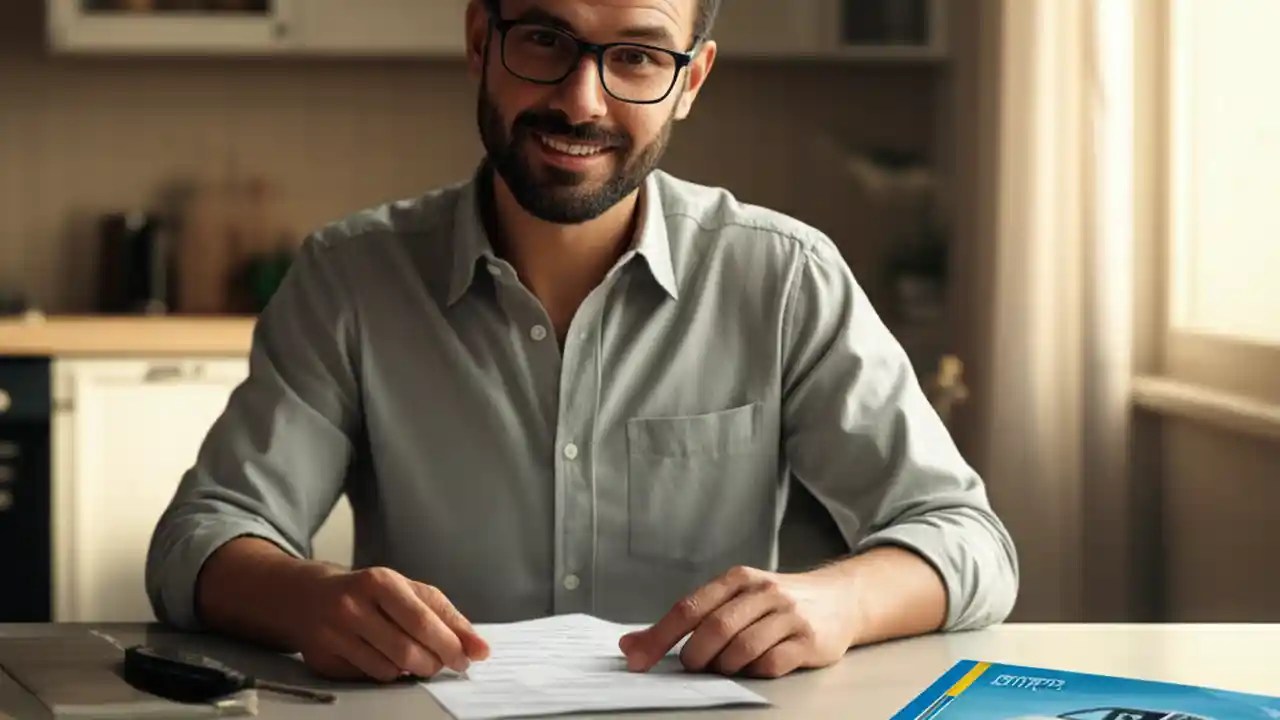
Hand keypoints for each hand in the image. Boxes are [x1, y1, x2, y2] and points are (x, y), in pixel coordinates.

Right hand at [287, 566, 489, 681]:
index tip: (469, 657)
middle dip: (435, 662)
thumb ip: (444, 615)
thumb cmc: (368, 591)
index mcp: (379, 581)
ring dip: (412, 669)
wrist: (307, 596)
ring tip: (417, 657)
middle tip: (446, 663)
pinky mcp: (323, 659)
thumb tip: (479, 648)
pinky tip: (387, 658)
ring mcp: (334, 635)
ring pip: (389, 669)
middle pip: (407, 650)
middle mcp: (352, 606)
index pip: (423, 620)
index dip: (450, 644)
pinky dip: (388, 673)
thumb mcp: (407, 590)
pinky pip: (369, 677)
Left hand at [618, 565, 856, 678]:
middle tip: (695, 667)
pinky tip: (757, 667)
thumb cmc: (775, 603)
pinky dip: (756, 672)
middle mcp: (763, 592)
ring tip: (728, 666)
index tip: (636, 660)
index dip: (659, 636)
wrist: (840, 598)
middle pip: (715, 629)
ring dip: (726, 666)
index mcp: (737, 579)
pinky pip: (771, 664)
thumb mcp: (734, 599)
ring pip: (742, 649)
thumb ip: (688, 619)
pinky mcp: (809, 640)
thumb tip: (630, 645)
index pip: (689, 607)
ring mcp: (788, 615)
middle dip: (696, 656)